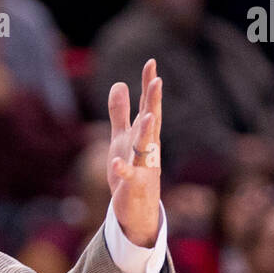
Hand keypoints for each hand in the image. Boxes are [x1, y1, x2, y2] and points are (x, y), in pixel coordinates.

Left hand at [107, 59, 161, 246]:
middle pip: (152, 122)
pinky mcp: (134, 186)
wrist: (137, 209)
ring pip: (146, 148)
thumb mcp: (122, 138)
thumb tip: (119, 83)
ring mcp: (144, 167)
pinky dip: (123, 169)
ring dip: (146, 132)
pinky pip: (129, 176)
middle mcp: (148, 148)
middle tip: (158, 81)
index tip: (151, 63)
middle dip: (154, 102)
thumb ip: (120, 112)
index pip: (148, 106)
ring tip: (147, 116)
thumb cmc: (131, 170)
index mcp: (144, 135)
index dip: (148, 86)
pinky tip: (116, 161)